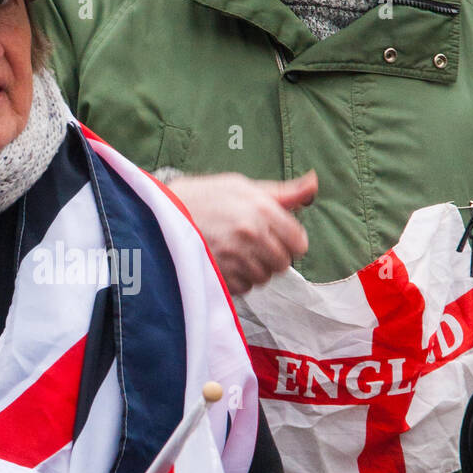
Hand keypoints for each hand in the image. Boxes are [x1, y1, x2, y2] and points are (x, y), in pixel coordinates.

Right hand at [168, 170, 317, 293]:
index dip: (290, 242)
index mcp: (261, 209)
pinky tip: (224, 264)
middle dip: (273, 257)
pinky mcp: (219, 276)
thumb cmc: (202, 197)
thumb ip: (282, 192)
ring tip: (235, 254)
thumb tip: (314, 184)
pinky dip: (237, 280)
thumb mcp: (241, 186)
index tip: (278, 238)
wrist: (158, 214)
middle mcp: (251, 234)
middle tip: (253, 246)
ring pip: (264, 278)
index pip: (299, 242)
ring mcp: (234, 257)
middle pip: (283, 264)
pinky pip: (244, 288)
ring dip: (254, 270)